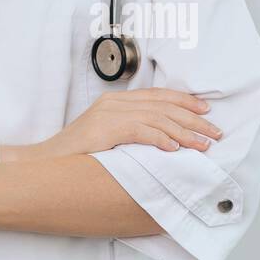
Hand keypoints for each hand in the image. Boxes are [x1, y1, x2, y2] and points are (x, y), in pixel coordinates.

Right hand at [41, 88, 220, 156]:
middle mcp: (114, 102)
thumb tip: (163, 140)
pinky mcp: (104, 129)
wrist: (44, 162)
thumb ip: (130, 132)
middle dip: (193, 119)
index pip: (158, 96)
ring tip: (203, 145)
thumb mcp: (107, 138)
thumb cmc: (76, 156)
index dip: (185, 102)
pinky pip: (140, 131)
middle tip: (214, 132)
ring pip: (157, 118)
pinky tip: (175, 149)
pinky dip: (161, 139)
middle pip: (163, 106)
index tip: (206, 112)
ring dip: (184, 132)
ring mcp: (108, 114)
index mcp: (116, 101)